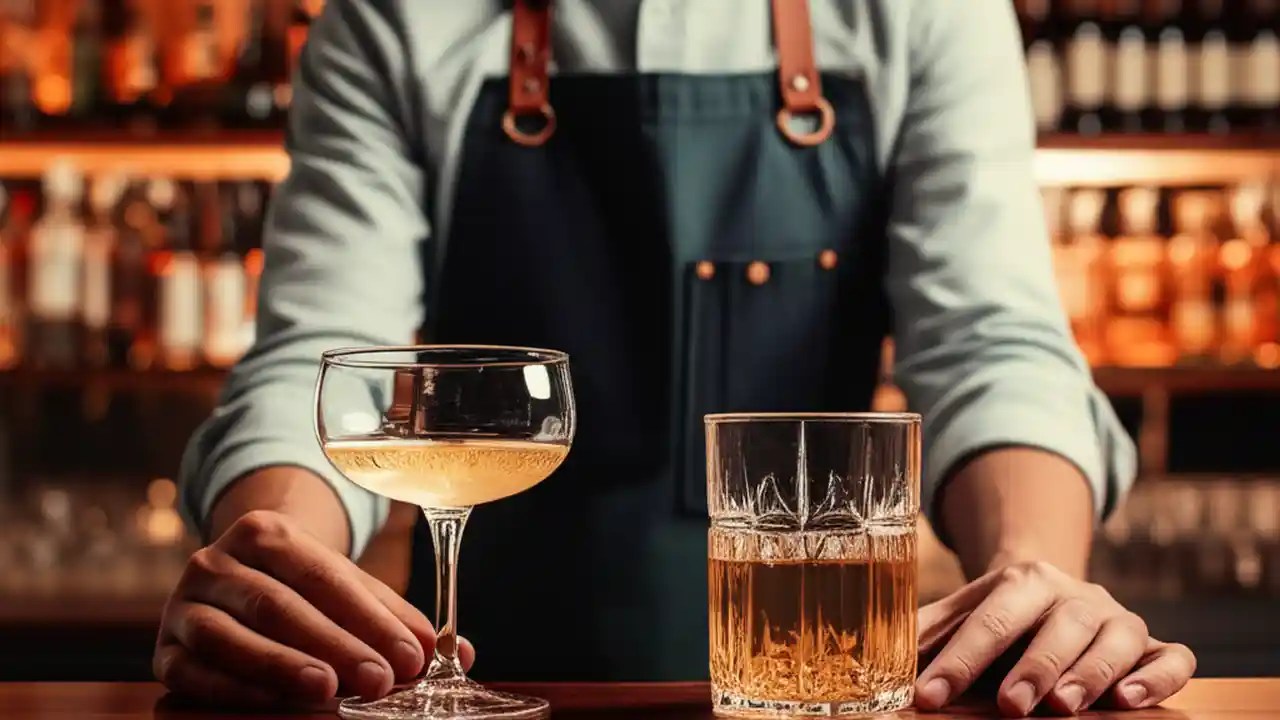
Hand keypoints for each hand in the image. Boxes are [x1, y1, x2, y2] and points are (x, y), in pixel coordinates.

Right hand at [155, 510, 474, 707]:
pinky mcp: (165, 648)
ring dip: (283, 667)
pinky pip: (194, 672)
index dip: (370, 619)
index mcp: (267, 533)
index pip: (326, 577)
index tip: (409, 656)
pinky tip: (276, 703)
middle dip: (336, 646)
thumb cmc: (300, 588)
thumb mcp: (346, 588)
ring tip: (327, 692)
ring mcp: (185, 604)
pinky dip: (236, 689)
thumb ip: (395, 618)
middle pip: (282, 606)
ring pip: (233, 637)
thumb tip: (456, 651)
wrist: (230, 579)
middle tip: (378, 681)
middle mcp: (218, 561)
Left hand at [916, 561, 1194, 716]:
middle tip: (1011, 705)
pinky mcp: (1153, 644)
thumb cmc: (999, 619)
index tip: (928, 696)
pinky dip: (1159, 676)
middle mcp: (1074, 594)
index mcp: (1022, 580)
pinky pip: (1172, 656)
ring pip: (1115, 638)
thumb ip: (925, 636)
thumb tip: (878, 664)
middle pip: (1057, 626)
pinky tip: (1132, 699)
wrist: (1052, 591)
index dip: (957, 661)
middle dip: (1033, 667)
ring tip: (1066, 706)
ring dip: (1090, 672)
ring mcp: (1117, 618)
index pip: (988, 620)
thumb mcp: (961, 616)